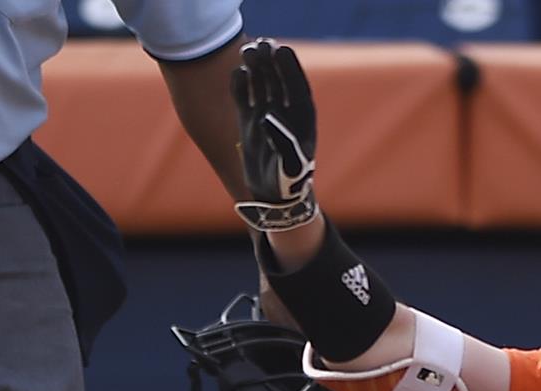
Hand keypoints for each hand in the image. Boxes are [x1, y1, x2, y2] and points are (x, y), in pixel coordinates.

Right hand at [231, 39, 318, 232]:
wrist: (274, 197)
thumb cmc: (289, 182)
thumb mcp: (290, 164)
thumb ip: (281, 140)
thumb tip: (267, 116)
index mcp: (303, 119)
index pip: (297, 87)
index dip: (290, 68)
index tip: (282, 50)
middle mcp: (286, 114)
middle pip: (279, 81)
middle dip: (271, 63)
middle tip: (262, 43)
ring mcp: (266, 116)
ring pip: (262, 86)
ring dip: (256, 69)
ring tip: (248, 50)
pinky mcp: (249, 122)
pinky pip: (245, 98)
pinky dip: (241, 86)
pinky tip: (238, 72)